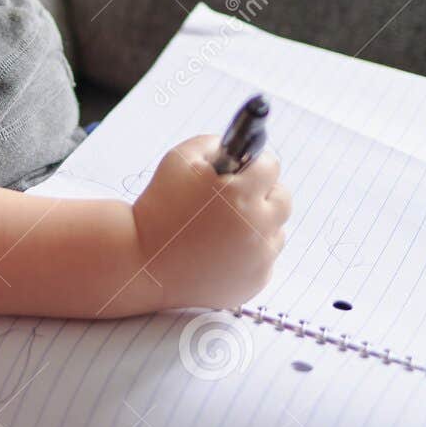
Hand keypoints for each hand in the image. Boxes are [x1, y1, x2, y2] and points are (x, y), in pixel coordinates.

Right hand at [131, 134, 290, 309]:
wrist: (143, 262)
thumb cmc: (158, 207)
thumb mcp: (178, 159)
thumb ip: (214, 145)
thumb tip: (240, 151)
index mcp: (239, 193)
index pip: (270, 166)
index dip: (252, 166)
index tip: (241, 170)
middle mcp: (255, 226)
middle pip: (282, 199)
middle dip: (262, 193)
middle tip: (236, 198)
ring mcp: (258, 258)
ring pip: (275, 231)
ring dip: (257, 225)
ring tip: (222, 228)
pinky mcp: (255, 282)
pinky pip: (265, 259)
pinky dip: (249, 254)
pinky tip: (220, 251)